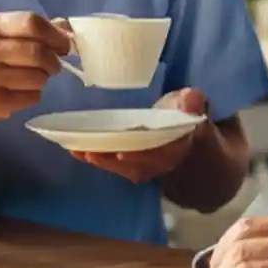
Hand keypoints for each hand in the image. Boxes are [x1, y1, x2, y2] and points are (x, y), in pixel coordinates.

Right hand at [0, 12, 69, 124]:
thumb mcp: (9, 35)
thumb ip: (39, 28)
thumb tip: (69, 29)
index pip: (31, 22)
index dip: (55, 34)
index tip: (65, 45)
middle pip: (37, 52)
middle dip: (53, 61)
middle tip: (53, 66)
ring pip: (38, 77)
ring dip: (43, 79)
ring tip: (32, 78)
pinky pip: (32, 97)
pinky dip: (34, 95)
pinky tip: (20, 92)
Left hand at [70, 87, 209, 182]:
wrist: (183, 131)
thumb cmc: (183, 113)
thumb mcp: (191, 103)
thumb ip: (192, 101)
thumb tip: (191, 101)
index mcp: (177, 147)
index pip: (159, 154)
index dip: (140, 155)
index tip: (121, 154)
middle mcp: (159, 161)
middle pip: (134, 165)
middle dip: (111, 160)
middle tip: (89, 152)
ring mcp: (143, 164)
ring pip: (120, 167)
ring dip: (99, 160)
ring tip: (76, 150)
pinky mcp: (129, 161)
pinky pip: (112, 162)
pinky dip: (94, 156)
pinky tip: (75, 149)